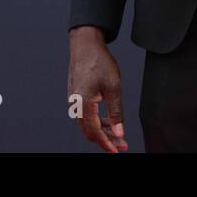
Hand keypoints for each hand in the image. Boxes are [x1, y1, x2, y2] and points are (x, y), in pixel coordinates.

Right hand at [67, 26, 127, 151]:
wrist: (85, 45)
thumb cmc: (99, 61)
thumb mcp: (113, 87)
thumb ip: (116, 112)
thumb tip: (119, 132)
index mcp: (83, 103)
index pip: (94, 132)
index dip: (106, 144)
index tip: (117, 150)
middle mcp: (75, 105)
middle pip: (89, 131)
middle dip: (106, 140)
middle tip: (122, 145)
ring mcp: (74, 101)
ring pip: (87, 124)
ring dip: (102, 132)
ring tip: (118, 136)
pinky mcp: (76, 97)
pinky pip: (85, 116)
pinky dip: (97, 122)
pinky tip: (109, 123)